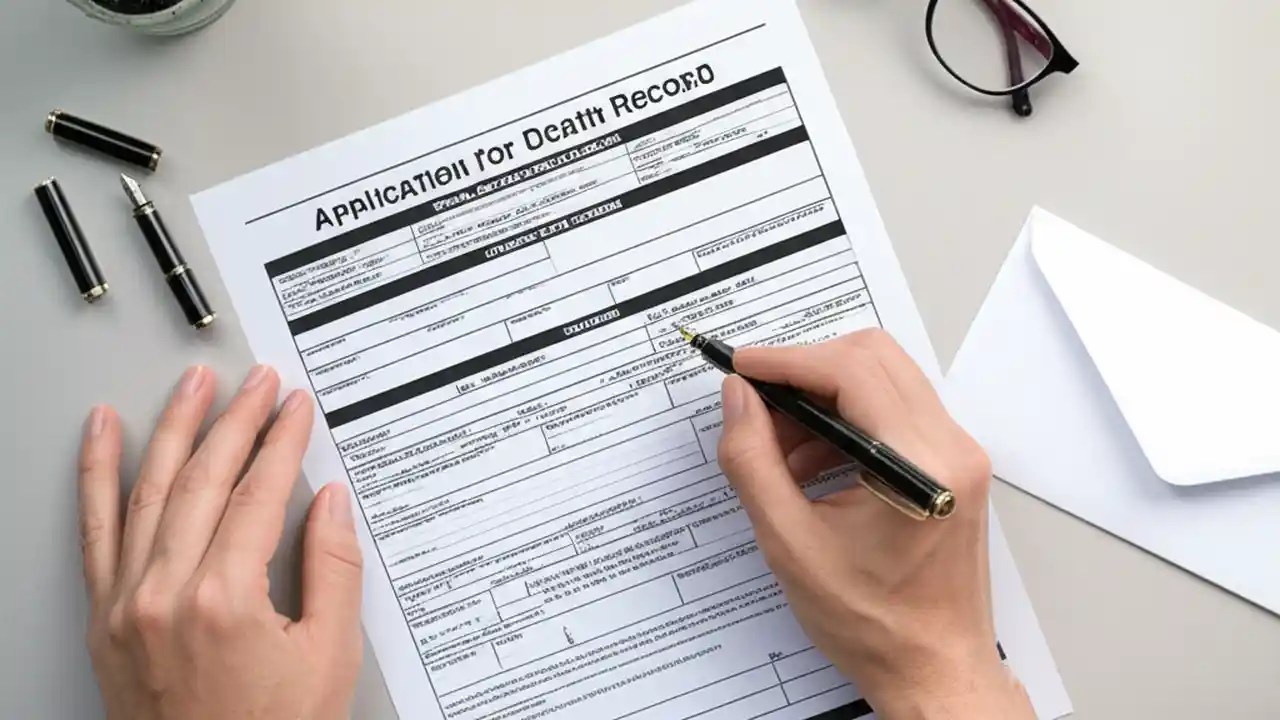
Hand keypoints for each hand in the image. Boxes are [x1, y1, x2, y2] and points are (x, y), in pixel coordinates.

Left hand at [77, 365, 363, 719]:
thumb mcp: (328, 659)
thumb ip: (333, 572)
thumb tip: (330, 506)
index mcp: (225, 601)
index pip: (256, 493)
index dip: (282, 442)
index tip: (295, 408)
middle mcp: (165, 595)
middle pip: (203, 480)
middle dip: (236, 420)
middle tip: (258, 383)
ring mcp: (126, 605)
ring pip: (147, 491)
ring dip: (172, 427)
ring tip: (192, 385)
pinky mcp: (104, 619)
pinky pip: (96, 530)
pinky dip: (96, 475)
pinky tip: (103, 434)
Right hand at [716, 330, 1032, 718]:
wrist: (934, 669)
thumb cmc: (873, 624)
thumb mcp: (790, 544)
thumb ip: (753, 463)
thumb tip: (737, 398)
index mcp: (919, 466)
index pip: (852, 371)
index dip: (788, 360)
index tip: (743, 368)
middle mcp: (952, 448)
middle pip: (873, 359)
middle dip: (806, 370)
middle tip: (758, 403)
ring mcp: (959, 455)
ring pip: (884, 381)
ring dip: (824, 397)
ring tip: (779, 449)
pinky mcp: (952, 466)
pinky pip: (895, 413)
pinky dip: (847, 421)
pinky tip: (810, 466)